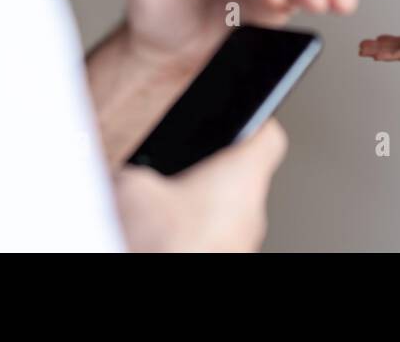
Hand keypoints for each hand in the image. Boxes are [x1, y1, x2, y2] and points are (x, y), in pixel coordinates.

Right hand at [113, 119, 287, 251]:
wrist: (149, 276)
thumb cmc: (156, 243)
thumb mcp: (130, 186)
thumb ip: (142, 168)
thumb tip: (134, 172)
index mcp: (240, 180)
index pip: (269, 138)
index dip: (251, 126)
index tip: (238, 122)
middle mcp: (252, 217)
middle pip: (241, 183)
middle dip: (209, 177)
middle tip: (174, 176)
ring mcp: (242, 250)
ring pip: (226, 220)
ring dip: (198, 216)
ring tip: (158, 217)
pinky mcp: (229, 266)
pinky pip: (213, 245)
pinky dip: (192, 242)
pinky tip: (160, 244)